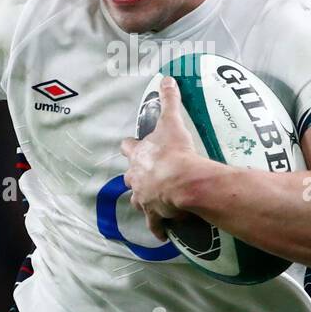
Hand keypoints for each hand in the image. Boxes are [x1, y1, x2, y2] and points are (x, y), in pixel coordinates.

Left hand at [120, 76, 206, 240]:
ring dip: (144, 199)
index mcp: (138, 156)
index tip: (132, 146)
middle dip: (136, 175)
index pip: (128, 148)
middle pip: (130, 176)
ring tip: (152, 201)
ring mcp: (143, 198)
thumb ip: (169, 100)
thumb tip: (167, 78)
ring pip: (138, 200)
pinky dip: (157, 228)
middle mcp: (136, 178)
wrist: (182, 181)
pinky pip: (154, 224)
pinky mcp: (155, 215)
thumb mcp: (172, 121)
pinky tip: (161, 233)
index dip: (131, 146)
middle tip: (146, 175)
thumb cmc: (175, 151)